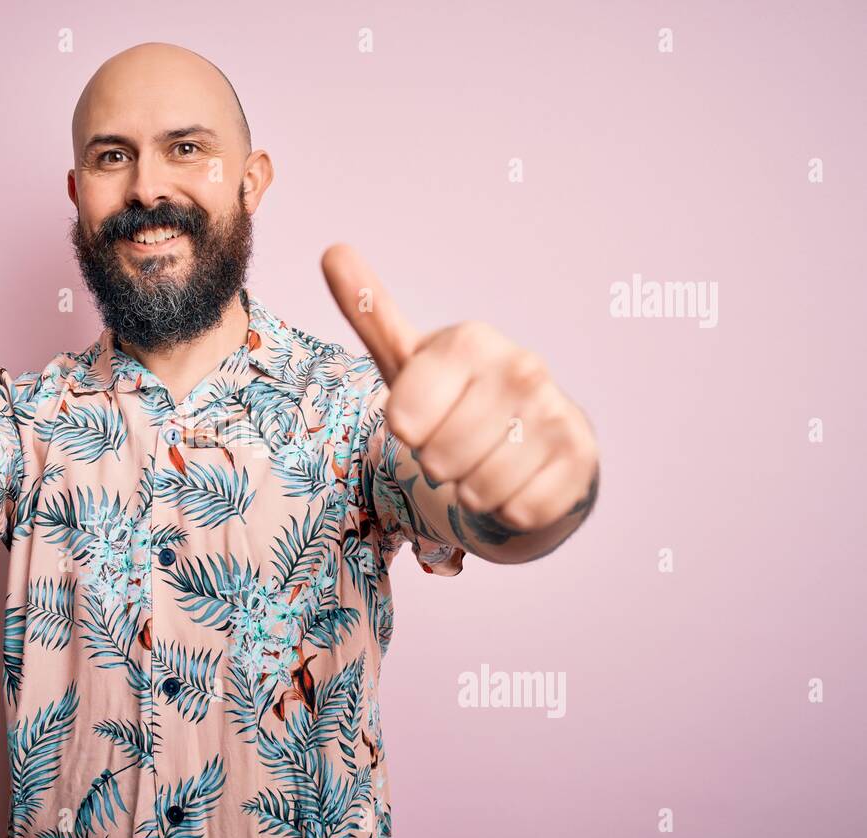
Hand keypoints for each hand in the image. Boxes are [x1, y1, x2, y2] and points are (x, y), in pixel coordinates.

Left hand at [322, 244, 596, 531]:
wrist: (533, 436)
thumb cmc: (457, 399)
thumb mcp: (409, 361)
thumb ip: (372, 313)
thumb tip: (332, 251)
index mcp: (469, 341)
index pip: (404, 421)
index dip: (407, 434)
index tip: (422, 416)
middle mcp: (520, 366)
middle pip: (440, 460)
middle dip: (439, 466)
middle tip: (456, 445)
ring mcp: (556, 410)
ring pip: (479, 490)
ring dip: (473, 491)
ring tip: (484, 462)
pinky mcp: (581, 455)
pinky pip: (519, 510)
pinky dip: (510, 510)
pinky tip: (519, 480)